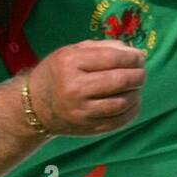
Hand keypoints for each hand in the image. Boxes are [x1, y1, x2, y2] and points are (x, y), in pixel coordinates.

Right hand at [26, 40, 144, 135]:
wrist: (35, 106)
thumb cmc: (58, 73)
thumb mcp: (73, 52)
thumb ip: (104, 48)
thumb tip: (137, 54)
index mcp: (71, 63)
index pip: (112, 58)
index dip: (132, 58)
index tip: (139, 58)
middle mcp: (75, 88)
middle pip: (120, 80)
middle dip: (138, 75)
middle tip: (141, 73)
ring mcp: (81, 111)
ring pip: (123, 102)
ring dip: (136, 93)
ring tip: (136, 87)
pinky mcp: (88, 128)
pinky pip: (119, 121)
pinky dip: (132, 111)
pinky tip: (132, 102)